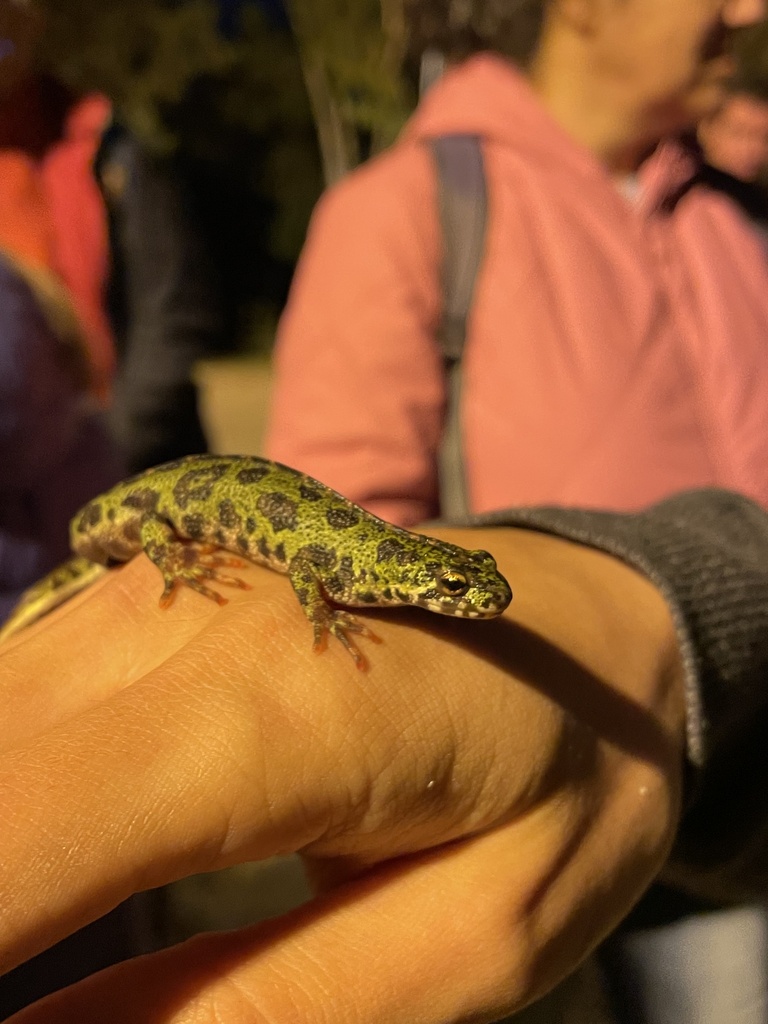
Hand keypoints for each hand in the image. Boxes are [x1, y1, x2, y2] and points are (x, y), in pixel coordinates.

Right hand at [0, 527, 684, 1022]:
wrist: (591, 623)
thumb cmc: (564, 781)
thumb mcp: (472, 933)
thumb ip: (274, 1008)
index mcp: (286, 705)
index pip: (25, 824)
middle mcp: (198, 612)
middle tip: (69, 993)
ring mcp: (168, 579)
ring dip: (4, 824)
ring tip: (54, 918)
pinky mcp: (152, 586)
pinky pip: (21, 686)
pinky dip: (18, 770)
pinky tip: (46, 834)